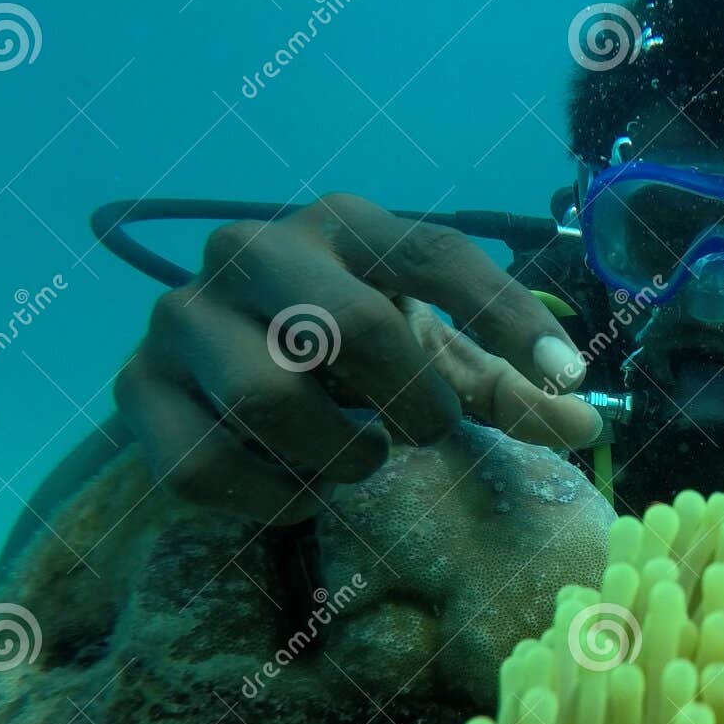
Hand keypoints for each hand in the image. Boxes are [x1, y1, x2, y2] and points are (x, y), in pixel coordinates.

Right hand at [114, 193, 599, 522]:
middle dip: (408, 399)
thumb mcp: (433, 358)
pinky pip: (207, 465)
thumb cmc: (351, 356)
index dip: (508, 318)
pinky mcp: (135, 386)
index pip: (438, 254)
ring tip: (357, 459)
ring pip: (269, 397)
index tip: (567, 380)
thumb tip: (588, 423)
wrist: (215, 367)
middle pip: (347, 323)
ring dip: (339, 454)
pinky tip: (297, 486)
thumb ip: (509, 390)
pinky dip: (273, 498)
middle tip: (423, 433)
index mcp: (345, 224)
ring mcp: (183, 314)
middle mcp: (254, 248)